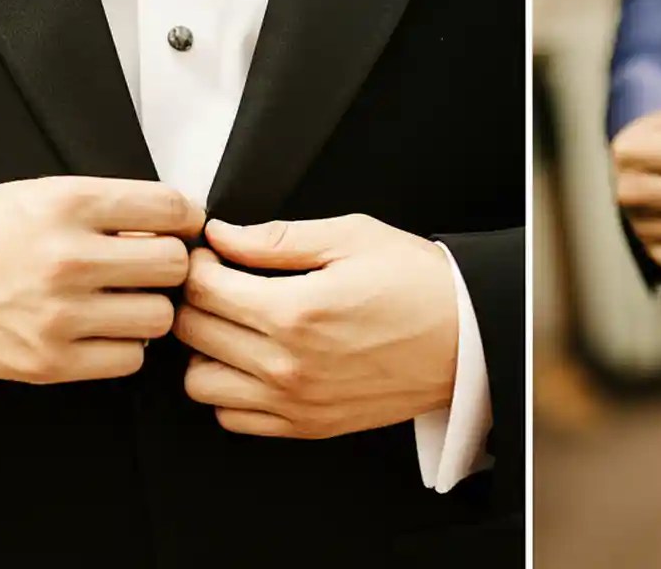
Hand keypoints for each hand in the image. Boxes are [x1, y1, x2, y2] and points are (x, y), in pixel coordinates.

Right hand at [0, 177, 203, 382]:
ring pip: (160, 317)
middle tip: (149, 267)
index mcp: (70, 205)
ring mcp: (58, 315)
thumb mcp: (49, 194)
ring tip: (121, 299)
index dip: (187, 219)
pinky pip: (130, 358)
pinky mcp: (49, 362)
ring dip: (148, 308)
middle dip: (169, 265)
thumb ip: (117, 206)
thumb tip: (186, 221)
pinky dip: (123, 345)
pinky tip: (101, 328)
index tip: (183, 228)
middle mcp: (66, 259)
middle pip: (175, 266)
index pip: (172, 209)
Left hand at [175, 215, 458, 438]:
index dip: (198, 262)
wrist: (469, 338)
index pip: (201, 288)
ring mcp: (295, 401)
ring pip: (200, 383)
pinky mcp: (308, 425)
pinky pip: (233, 418)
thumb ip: (277, 239)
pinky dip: (230, 392)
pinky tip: (254, 362)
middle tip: (220, 282)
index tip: (212, 254)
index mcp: (295, 310)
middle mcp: (287, 363)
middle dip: (195, 299)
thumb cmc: (418, 284)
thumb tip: (223, 236)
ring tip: (235, 326)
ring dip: (206, 350)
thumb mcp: (351, 237)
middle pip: (191, 332)